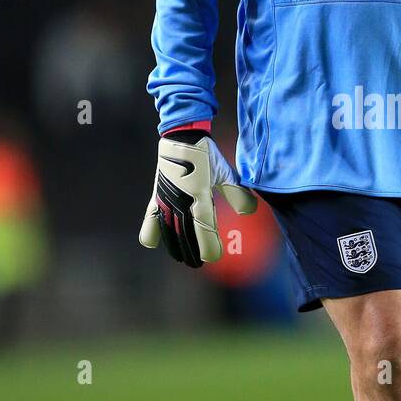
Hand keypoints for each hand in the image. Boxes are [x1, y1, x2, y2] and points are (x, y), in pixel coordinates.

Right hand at [139, 133, 256, 267]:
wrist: (182, 136)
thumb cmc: (206, 154)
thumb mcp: (226, 173)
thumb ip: (237, 194)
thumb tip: (249, 212)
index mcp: (200, 194)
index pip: (204, 227)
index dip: (208, 245)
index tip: (213, 257)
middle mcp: (181, 199)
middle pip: (185, 234)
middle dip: (192, 251)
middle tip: (198, 264)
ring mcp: (166, 198)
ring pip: (168, 230)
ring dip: (175, 246)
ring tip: (181, 258)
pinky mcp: (157, 195)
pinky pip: (151, 218)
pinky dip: (153, 231)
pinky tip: (153, 242)